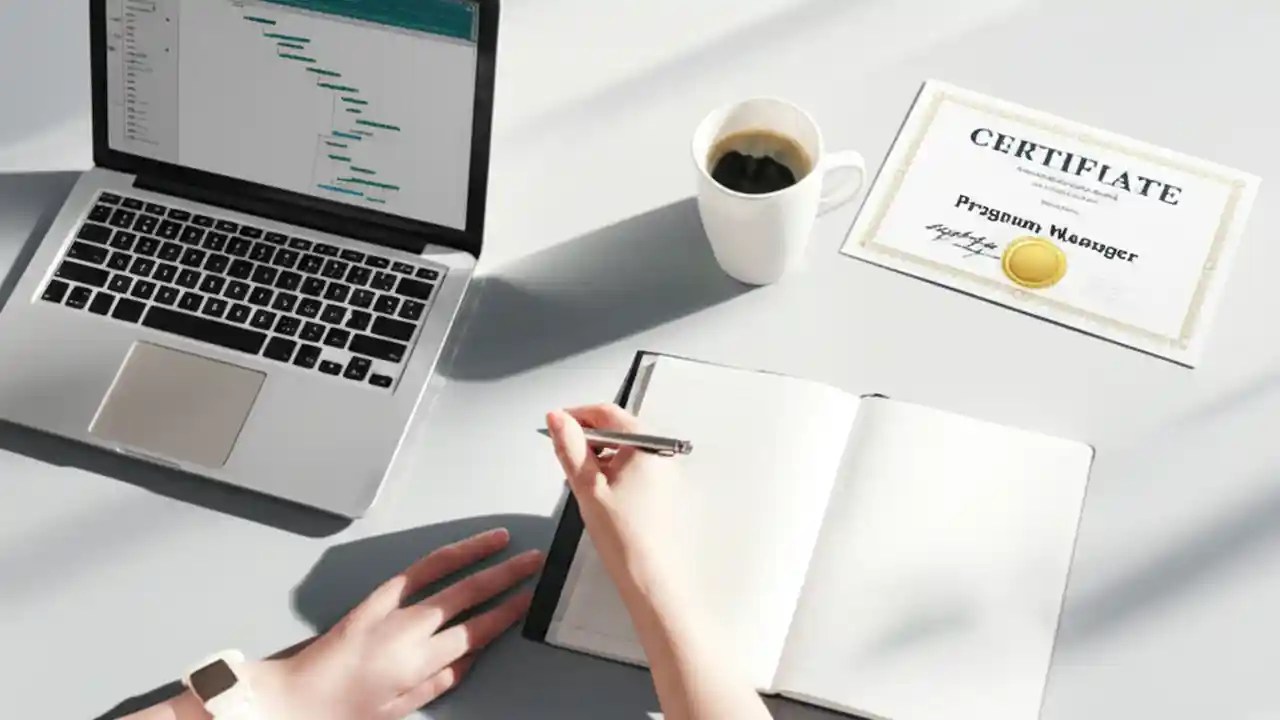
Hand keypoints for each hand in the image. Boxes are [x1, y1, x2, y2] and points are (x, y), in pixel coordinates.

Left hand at [251, 529, 541, 719]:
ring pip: (444, 571)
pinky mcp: (372, 597)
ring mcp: (390, 607)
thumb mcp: (398, 710)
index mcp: (418, 661)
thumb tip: (471, 656)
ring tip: (504, 541)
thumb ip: (439, 683)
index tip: (531, 598)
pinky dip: (440, 556)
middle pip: (469, 595)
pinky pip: (414, 571)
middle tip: (535, 562)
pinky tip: (459, 549)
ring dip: (478, 553)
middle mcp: (409, 628)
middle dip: (506, 576)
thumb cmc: (343, 713)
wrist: (290, 698)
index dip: (508, 612)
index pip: (477, 630)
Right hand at [545, 405, 684, 598]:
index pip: (608, 412)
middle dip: (589, 438)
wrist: (652, 578)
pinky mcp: (666, 489)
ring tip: (583, 481)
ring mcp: (667, 471)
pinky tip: (603, 493)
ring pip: (626, 449)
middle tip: (566, 456)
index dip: (578, 415)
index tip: (558, 424)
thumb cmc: (625, 537)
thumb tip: (558, 419)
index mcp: (647, 444)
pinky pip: (637, 467)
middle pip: (619, 429)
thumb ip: (569, 447)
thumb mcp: (587, 486)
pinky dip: (616, 471)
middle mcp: (662, 452)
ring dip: (601, 456)